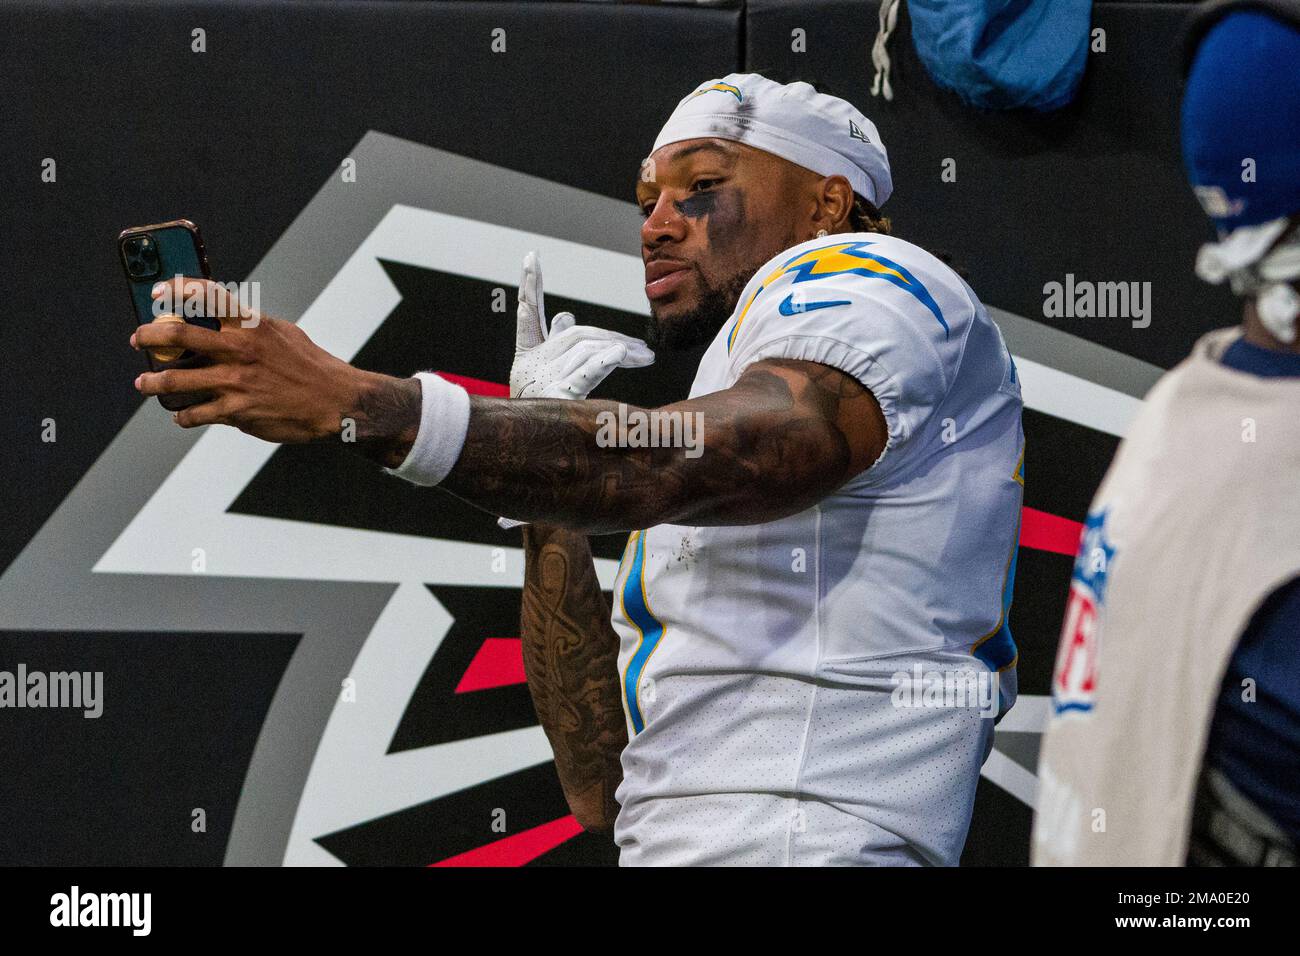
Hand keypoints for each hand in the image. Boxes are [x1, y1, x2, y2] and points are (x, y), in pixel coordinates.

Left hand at [132, 277, 376, 443]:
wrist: (336, 402)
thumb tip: (225, 320)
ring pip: (176, 381)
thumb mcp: (284, 333)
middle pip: (177, 336)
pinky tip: (180, 414)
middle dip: (149, 336)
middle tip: (139, 339)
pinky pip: (196, 414)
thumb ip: (252, 326)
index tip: (157, 292)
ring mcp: (236, 383)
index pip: (206, 296)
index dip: (175, 289)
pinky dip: (183, 415)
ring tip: (144, 382)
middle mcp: (240, 351)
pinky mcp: (237, 412)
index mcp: (252, 326)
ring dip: (153, 382)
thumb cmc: (312, 366)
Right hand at [499, 251, 653, 527]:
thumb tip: (568, 318)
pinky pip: (590, 369)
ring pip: (588, 349)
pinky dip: (609, 359)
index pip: (527, 318)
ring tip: (646, 357)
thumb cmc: (550, 450)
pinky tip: (629, 356)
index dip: (531, 287)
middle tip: (642, 350)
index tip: (532, 257)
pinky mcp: (558, 397)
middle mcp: (529, 370)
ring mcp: (541, 381)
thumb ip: (559, 357)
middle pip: (577, 337)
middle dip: (611, 338)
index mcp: (524, 367)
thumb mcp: (551, 399)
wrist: (533, 485)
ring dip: (622, 350)